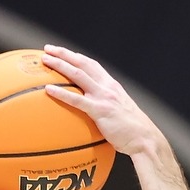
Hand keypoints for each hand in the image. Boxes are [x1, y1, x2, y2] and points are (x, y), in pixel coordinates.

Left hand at [40, 45, 163, 157]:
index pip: (92, 65)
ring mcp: (103, 97)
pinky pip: (76, 99)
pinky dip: (61, 93)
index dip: (76, 56)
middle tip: (48, 49)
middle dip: (64, 53)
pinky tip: (48, 89)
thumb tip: (93, 115)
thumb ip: (106, 108)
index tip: (63, 52)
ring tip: (45, 60)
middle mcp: (107, 86)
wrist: (145, 139)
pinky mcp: (100, 110)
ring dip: (60, 65)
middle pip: (83, 63)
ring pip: (78, 74)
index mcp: (112, 86)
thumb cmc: (132, 132)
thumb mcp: (119, 113)